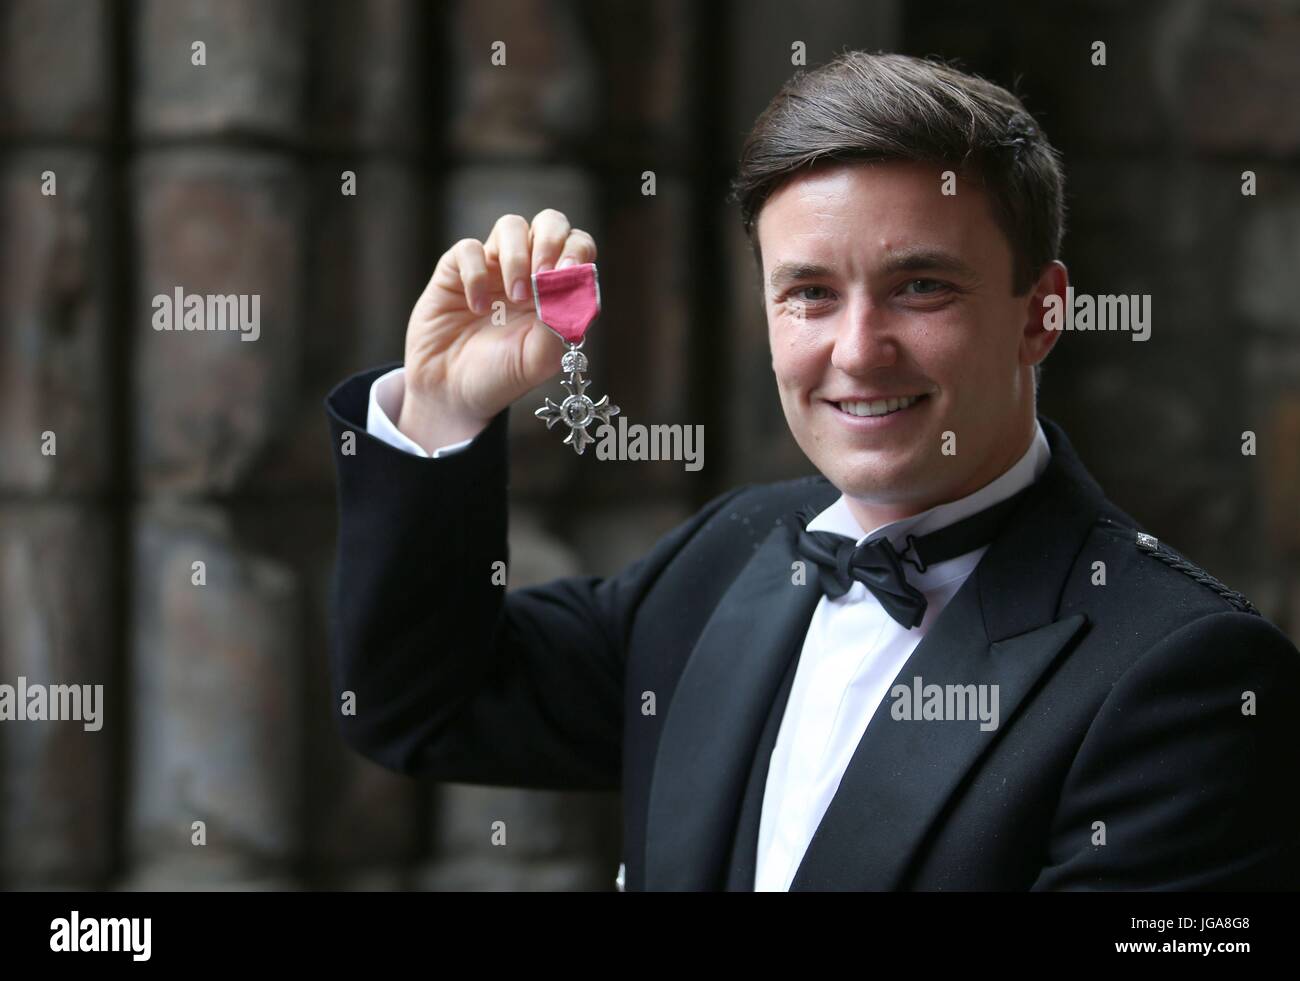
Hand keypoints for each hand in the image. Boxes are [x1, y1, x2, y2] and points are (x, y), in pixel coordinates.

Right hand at [397, 209, 596, 452]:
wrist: (452, 394)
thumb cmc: (501, 377)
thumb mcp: (539, 359)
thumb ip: (559, 322)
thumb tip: (569, 283)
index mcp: (556, 290)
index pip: (577, 249)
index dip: (576, 253)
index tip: (567, 275)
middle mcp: (528, 271)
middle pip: (549, 222)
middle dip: (550, 241)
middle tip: (543, 274)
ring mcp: (493, 268)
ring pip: (511, 226)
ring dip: (517, 256)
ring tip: (515, 295)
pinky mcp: (456, 271)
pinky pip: (469, 249)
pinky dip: (476, 274)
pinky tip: (477, 307)